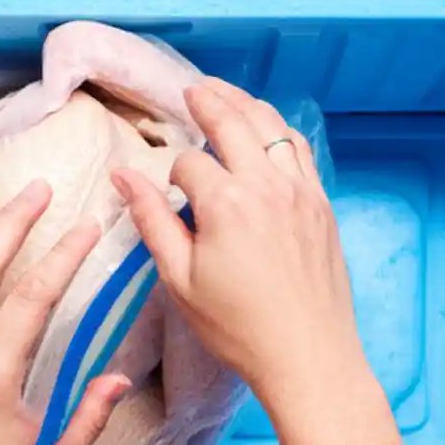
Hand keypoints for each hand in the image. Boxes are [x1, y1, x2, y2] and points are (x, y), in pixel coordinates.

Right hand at [111, 78, 365, 397]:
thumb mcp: (180, 280)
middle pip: (233, 121)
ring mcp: (300, 191)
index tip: (167, 186)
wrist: (309, 356)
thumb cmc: (239, 327)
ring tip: (226, 95)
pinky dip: (280, 131)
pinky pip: (301, 150)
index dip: (172, 171)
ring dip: (246, 104)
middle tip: (192, 88)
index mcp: (225, 204)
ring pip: (272, 126)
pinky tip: (268, 131)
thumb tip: (123, 175)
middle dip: (208, 100)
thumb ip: (152, 221)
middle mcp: (266, 185)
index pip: (189, 162)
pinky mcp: (322, 204)